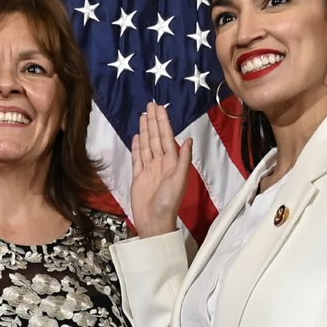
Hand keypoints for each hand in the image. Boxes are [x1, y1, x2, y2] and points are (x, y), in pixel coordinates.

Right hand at [128, 101, 193, 237]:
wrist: (154, 221)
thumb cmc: (169, 202)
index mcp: (171, 162)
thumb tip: (189, 139)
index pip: (167, 137)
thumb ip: (183, 159)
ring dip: (146, 130)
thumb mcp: (179, 179)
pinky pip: (137, 157)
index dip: (163, 122)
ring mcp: (149, 169)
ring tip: (143, 116)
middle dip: (154, 122)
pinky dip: (137, 146)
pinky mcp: (138, 176)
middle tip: (150, 105)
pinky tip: (137, 136)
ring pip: (147, 145)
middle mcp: (160, 163)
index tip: (159, 108)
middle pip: (156, 138)